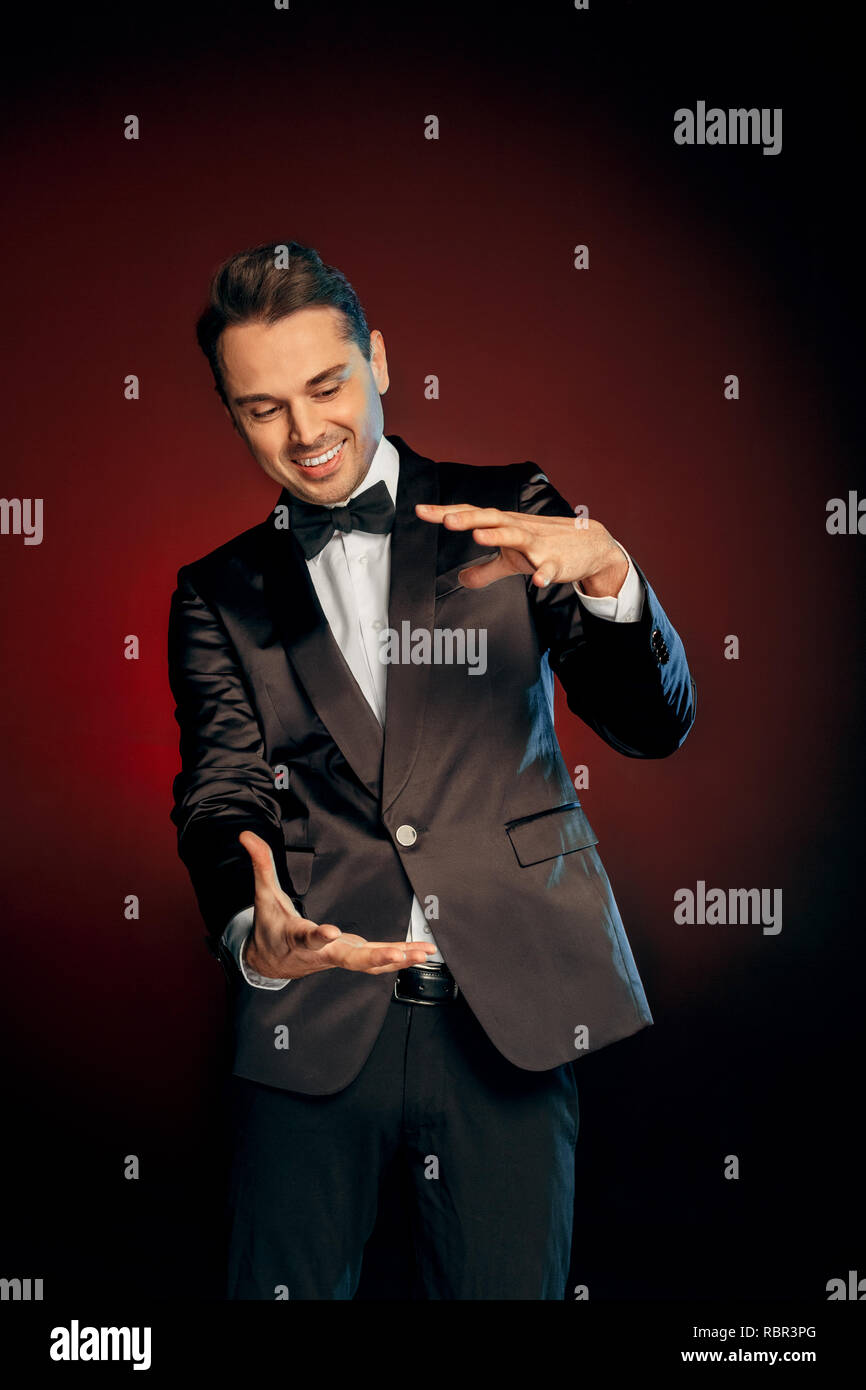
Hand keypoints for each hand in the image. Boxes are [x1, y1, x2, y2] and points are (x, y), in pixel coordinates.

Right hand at [238, 831, 437, 979]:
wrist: (269, 963)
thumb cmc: (270, 928)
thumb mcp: (264, 895)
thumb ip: (261, 864)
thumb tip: (247, 836)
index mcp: (298, 938)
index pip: (308, 937)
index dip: (319, 936)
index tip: (331, 932)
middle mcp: (322, 953)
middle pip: (349, 959)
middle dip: (375, 956)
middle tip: (397, 952)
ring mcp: (339, 958)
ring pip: (369, 964)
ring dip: (397, 959)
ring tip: (422, 952)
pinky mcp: (350, 958)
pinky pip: (376, 962)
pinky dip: (399, 959)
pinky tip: (421, 952)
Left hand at [415, 502, 626, 594]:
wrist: (590, 545)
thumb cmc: (546, 546)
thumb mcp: (512, 560)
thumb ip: (486, 569)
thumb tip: (462, 579)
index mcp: (504, 526)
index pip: (472, 515)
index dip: (446, 513)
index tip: (421, 510)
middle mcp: (519, 529)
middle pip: (491, 519)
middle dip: (468, 519)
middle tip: (446, 520)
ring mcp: (539, 544)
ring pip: (517, 536)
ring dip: (498, 536)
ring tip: (478, 537)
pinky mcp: (557, 561)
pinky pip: (550, 568)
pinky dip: (544, 573)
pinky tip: (539, 581)